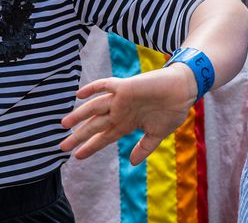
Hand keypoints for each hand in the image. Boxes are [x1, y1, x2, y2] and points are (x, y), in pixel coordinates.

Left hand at [60, 65, 195, 165]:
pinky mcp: (126, 87)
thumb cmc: (173, 110)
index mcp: (128, 123)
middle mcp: (121, 112)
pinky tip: (80, 93)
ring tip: (64, 125)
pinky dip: (93, 88)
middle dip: (79, 136)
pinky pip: (106, 85)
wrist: (184, 90)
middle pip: (95, 125)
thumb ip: (144, 147)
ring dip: (79, 116)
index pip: (104, 136)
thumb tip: (131, 163)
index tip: (77, 156)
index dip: (91, 146)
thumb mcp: (157, 134)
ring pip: (95, 108)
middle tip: (62, 147)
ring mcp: (122, 99)